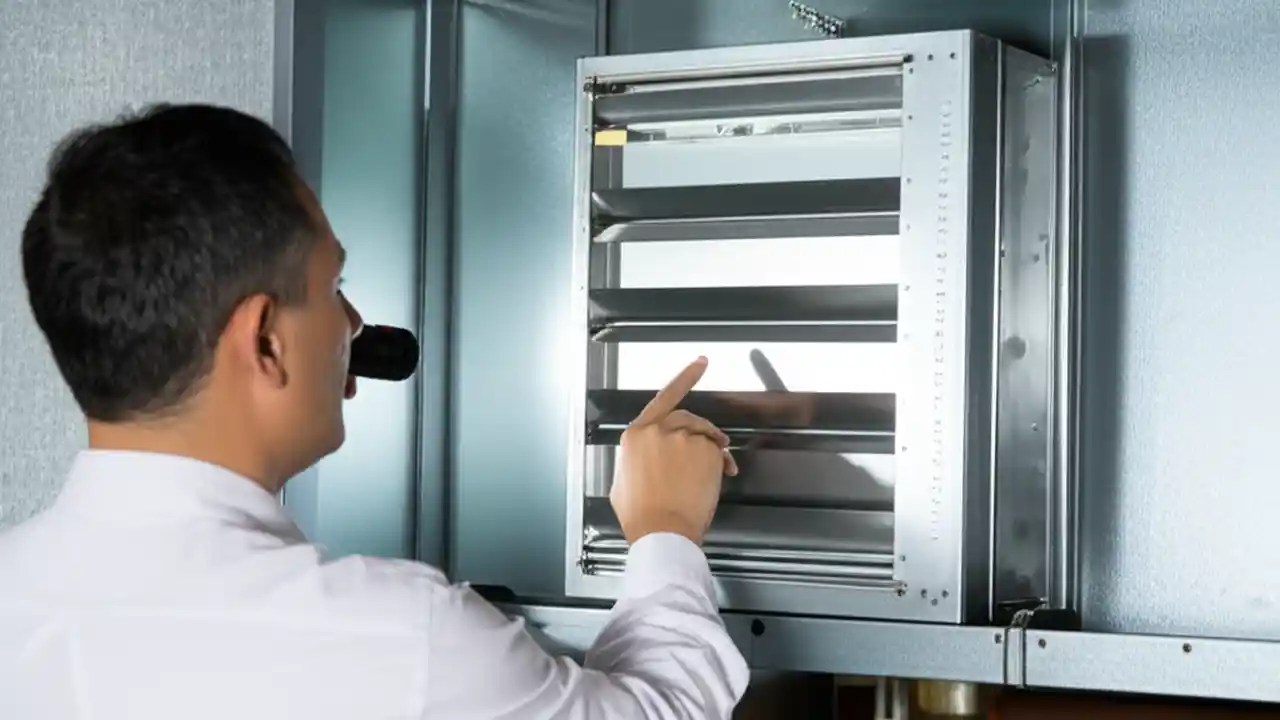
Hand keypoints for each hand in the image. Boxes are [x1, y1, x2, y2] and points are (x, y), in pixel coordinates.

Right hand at [609, 357, 737, 545]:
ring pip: (704, 436)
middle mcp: (660, 430)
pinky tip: (718, 477)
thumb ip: (635, 459)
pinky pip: (718, 452)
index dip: (685, 378)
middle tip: (709, 448)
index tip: (700, 363)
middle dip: (699, 431)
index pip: (664, 397)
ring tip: (711, 472)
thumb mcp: (622, 481)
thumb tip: (646, 458)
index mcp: (636, 435)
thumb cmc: (640, 514)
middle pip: (687, 418)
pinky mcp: (706, 452)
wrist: (663, 531)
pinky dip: (722, 463)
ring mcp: (685, 439)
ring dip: (710, 450)